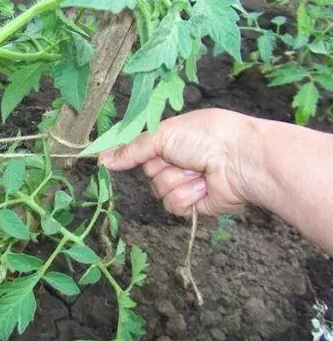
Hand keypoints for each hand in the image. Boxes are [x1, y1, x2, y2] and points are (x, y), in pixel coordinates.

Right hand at [99, 109, 261, 216]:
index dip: (131, 155)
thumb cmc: (206, 137)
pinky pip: (174, 205)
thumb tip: (102, 159)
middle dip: (163, 166)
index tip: (110, 157)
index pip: (140, 151)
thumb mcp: (163, 134)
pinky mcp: (193, 204)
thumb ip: (132, 149)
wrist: (239, 160)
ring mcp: (185, 183)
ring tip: (198, 171)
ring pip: (160, 190)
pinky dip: (187, 195)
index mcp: (171, 140)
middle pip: (148, 172)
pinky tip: (203, 186)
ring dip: (177, 180)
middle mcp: (177, 162)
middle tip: (182, 157)